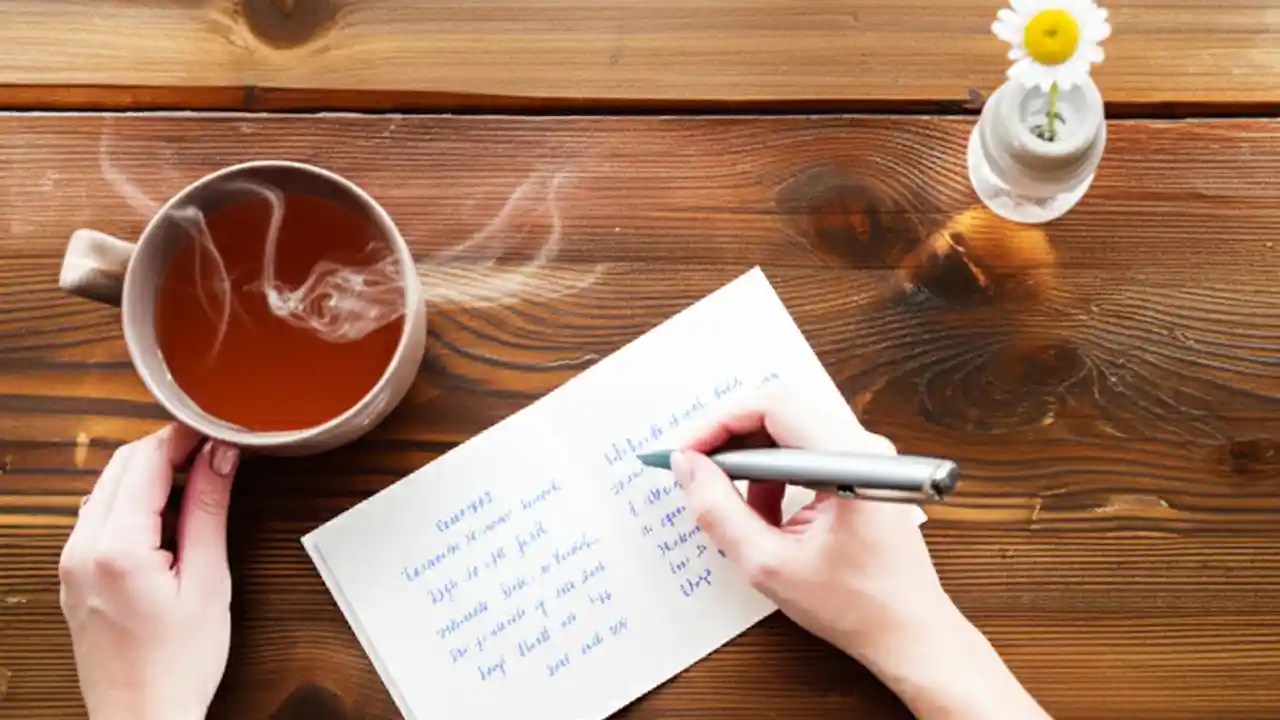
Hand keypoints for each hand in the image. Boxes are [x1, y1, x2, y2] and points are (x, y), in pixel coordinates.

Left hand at [59, 424, 239, 719]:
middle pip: (120, 466)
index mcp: (115, 549)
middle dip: (167, 451)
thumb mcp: (208, 580)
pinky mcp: (74, 576)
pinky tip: (168, 526)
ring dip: (150, 477)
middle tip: (214, 454)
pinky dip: (134, 505)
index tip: (217, 430)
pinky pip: (99, 517)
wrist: (143, 718)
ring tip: (196, 494)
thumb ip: (208, 509)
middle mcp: (81, 550)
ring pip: (107, 488)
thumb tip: (218, 457)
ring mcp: (71, 564)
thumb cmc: (176, 665)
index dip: (184, 436)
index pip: (144, 460)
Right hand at [672, 387, 1047, 719]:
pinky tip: (764, 518)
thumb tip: (687, 467)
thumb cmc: (855, 605)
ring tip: (734, 508)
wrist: (909, 632)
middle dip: (730, 441)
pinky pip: (803, 455)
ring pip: (788, 433)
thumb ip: (719, 510)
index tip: (687, 453)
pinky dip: (773, 479)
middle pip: (778, 413)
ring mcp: (864, 456)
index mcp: (848, 458)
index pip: (772, 406)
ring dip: (751, 464)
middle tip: (697, 472)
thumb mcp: (769, 563)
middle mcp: (861, 445)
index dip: (719, 423)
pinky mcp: (859, 472)